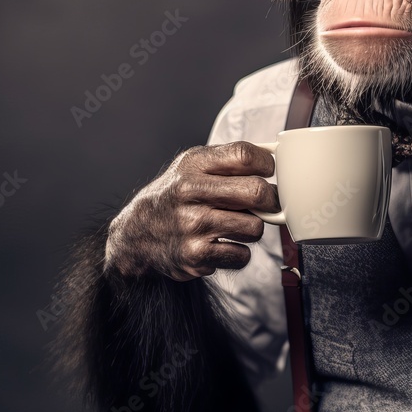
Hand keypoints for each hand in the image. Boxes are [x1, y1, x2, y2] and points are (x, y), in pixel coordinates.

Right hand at [104, 142, 278, 280]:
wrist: (137, 234)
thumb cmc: (175, 194)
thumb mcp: (192, 164)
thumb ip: (229, 157)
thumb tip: (274, 156)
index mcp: (194, 164)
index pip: (245, 155)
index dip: (266, 165)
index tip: (266, 172)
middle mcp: (190, 192)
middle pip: (257, 192)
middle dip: (270, 199)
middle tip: (266, 203)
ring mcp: (192, 225)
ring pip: (255, 227)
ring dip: (253, 228)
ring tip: (237, 224)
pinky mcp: (195, 256)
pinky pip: (242, 255)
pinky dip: (239, 252)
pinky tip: (224, 243)